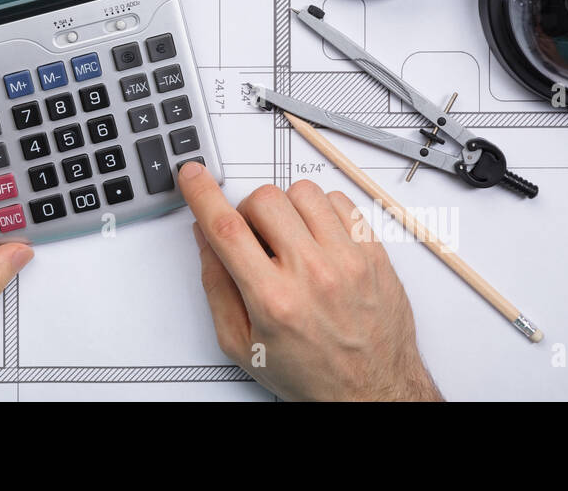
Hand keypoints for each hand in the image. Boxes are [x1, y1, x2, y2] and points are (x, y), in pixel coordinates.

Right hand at [179, 162, 439, 400]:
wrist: (373, 391)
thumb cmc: (312, 373)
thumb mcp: (243, 344)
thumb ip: (217, 287)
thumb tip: (206, 238)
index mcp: (274, 301)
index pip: (227, 229)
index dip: (203, 194)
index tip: (193, 176)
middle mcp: (313, 275)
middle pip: (265, 200)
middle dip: (248, 211)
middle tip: (255, 236)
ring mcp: (348, 260)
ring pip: (303, 192)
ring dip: (287, 208)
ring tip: (290, 238)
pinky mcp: (374, 253)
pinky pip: (341, 201)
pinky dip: (322, 210)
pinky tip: (318, 237)